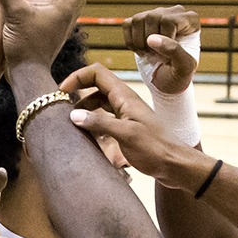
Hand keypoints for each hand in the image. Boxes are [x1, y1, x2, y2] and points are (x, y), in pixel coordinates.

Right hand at [0, 0, 89, 67]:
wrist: (27, 74)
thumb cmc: (25, 46)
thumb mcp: (15, 14)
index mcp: (65, 9)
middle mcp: (67, 18)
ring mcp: (61, 28)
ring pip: (70, 4)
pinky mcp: (53, 35)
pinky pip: (60, 13)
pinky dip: (57, 3)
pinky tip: (44, 2)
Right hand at [61, 62, 201, 187]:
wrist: (175, 165)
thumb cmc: (155, 149)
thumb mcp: (125, 135)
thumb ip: (99, 123)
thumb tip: (74, 115)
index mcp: (124, 96)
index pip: (97, 73)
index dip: (77, 77)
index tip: (62, 92)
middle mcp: (124, 102)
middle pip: (96, 86)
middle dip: (78, 92)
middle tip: (62, 107)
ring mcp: (126, 115)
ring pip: (100, 103)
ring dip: (85, 109)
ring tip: (72, 123)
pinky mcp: (127, 128)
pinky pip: (106, 119)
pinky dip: (94, 123)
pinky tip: (87, 136)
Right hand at [125, 6, 201, 93]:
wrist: (167, 81)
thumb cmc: (179, 74)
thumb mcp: (183, 67)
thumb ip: (174, 52)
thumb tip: (151, 39)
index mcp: (190, 19)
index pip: (169, 21)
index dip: (164, 40)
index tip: (168, 55)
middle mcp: (174, 12)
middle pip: (152, 17)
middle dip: (150, 43)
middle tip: (157, 57)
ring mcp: (156, 14)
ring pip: (138, 19)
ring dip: (139, 43)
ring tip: (150, 54)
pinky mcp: (141, 20)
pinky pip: (127, 24)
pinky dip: (130, 42)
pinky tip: (142, 50)